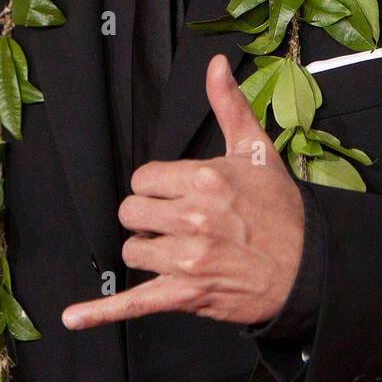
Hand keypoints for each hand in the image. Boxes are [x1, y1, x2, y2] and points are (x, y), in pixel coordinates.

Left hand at [61, 53, 304, 328]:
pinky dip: (102, 312)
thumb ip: (228, 105)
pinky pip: (134, 303)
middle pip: (131, 212)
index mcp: (204, 179)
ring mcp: (187, 259)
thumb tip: (215, 65)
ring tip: (179, 248)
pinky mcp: (185, 295)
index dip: (157, 187)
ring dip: (149, 250)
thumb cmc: (281, 210)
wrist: (307, 267)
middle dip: (149, 216)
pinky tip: (74, 316)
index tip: (177, 193)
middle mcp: (193, 219)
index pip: (143, 179)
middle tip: (177, 221)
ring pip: (133, 250)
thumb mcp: (255, 150)